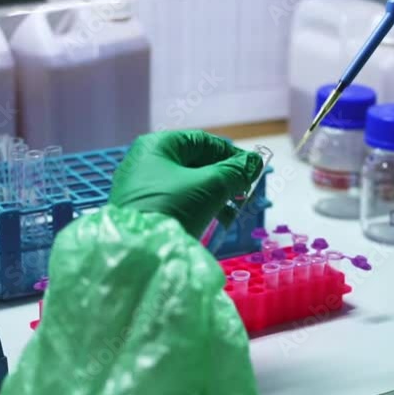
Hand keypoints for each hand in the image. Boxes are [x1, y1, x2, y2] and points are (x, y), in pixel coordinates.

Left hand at [110, 130, 263, 236]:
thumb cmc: (174, 208)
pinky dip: (198, 207)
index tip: (250, 170)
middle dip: (223, 178)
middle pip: (194, 163)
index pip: (202, 142)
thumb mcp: (211, 186)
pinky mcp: (141, 210)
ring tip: (232, 212)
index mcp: (157, 146)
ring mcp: (140, 187)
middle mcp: (144, 161)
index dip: (230, 155)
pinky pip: (176, 201)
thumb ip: (235, 171)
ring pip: (187, 184)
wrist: (140, 252)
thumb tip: (253, 162)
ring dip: (214, 195)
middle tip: (243, 193)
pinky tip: (214, 221)